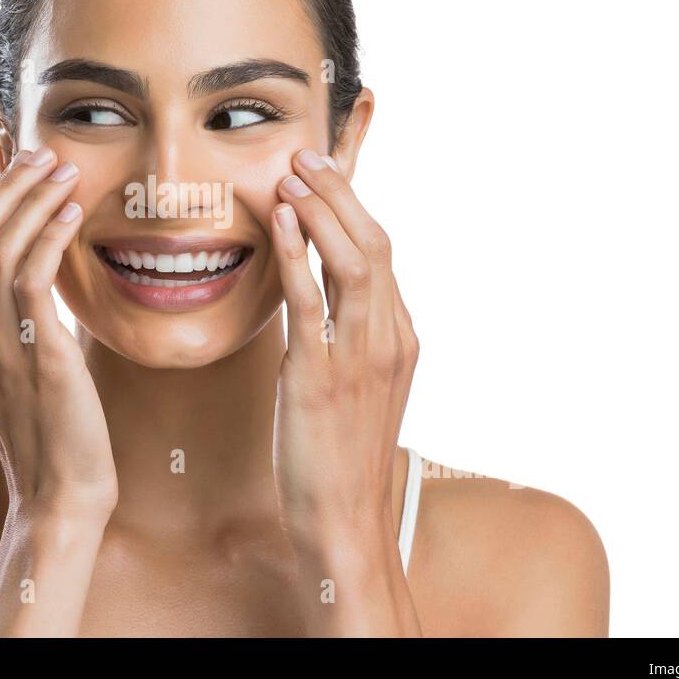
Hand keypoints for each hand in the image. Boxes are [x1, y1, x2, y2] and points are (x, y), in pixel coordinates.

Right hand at [0, 146, 118, 522]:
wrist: (61, 497)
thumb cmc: (57, 433)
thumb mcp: (28, 370)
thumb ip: (26, 324)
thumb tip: (48, 279)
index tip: (26, 168)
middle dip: (5, 186)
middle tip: (42, 152)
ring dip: (30, 200)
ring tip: (63, 168)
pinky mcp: (36, 356)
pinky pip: (29, 280)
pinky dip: (47, 237)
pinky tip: (71, 213)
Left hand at [269, 148, 420, 633]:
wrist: (346, 522)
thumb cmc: (341, 458)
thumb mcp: (358, 389)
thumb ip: (349, 340)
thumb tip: (320, 303)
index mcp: (401, 338)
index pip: (381, 253)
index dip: (353, 206)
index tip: (324, 172)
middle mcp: (390, 338)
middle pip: (374, 243)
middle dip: (339, 193)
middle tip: (305, 155)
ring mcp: (360, 356)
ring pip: (352, 260)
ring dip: (321, 209)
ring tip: (291, 172)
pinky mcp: (321, 375)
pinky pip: (310, 299)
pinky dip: (296, 251)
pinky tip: (277, 219)